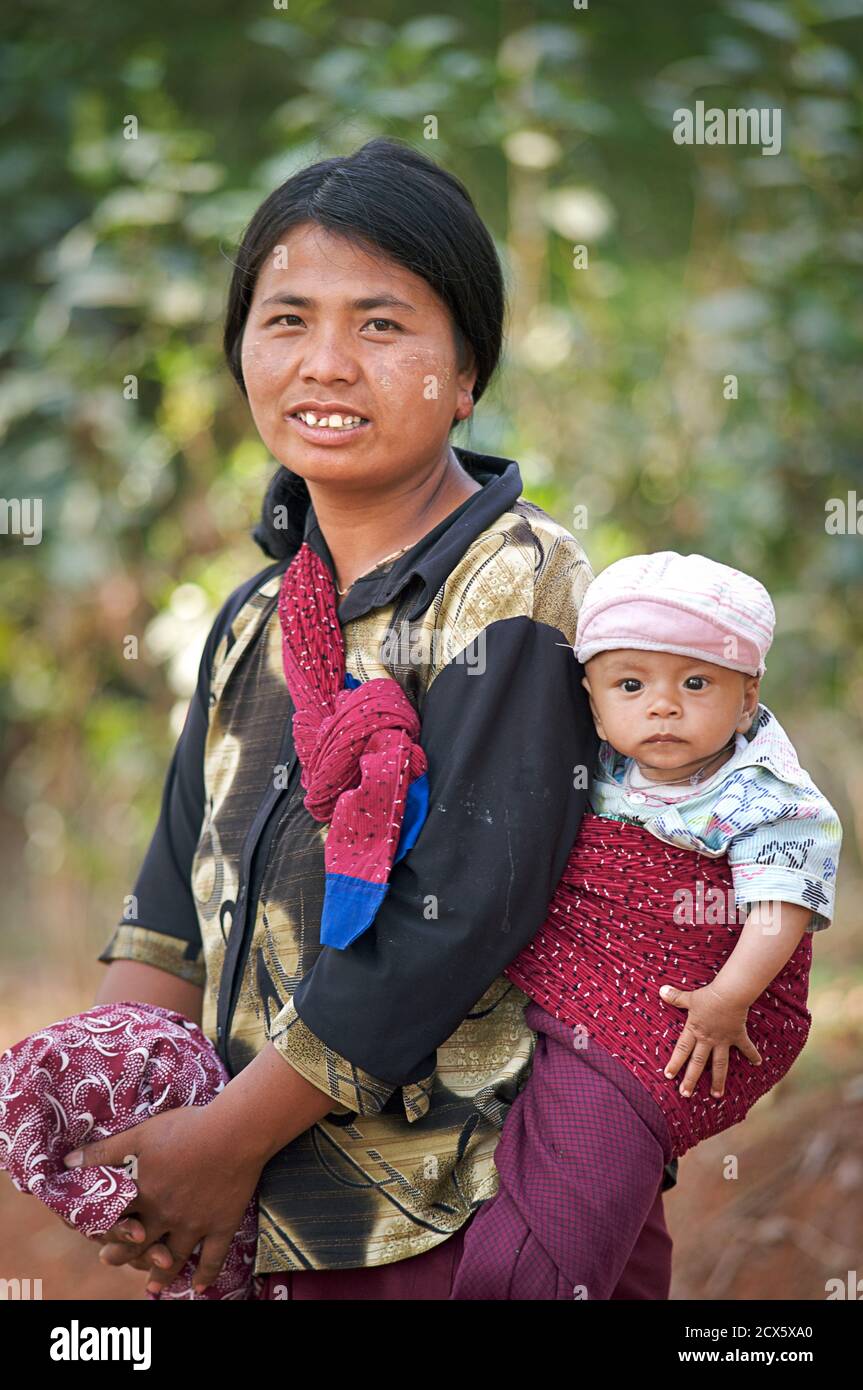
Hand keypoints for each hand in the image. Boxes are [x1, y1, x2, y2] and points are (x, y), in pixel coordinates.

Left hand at [63, 1105, 259, 1293]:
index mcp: (144, 1194)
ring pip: (174, 1257)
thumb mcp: (141, 1134)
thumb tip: (69, 1163)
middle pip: (139, 1243)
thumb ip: (105, 1151)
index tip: (92, 1234)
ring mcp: (195, 1224)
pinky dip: (205, 1274)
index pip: (115, 1219)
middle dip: (123, 1255)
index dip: (101, 1227)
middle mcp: (166, 1216)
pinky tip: (199, 1288)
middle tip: (110, 1260)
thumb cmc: (187, 1128)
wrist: (235, 1132)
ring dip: (161, 1275)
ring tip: (152, 1288)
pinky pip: (213, 1257)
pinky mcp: (221, 1224)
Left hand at [658, 979, 761, 1098]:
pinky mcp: (737, 1036)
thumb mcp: (690, 998)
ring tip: (717, 1095)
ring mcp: (723, 1040)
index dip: (675, 1063)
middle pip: (697, 1063)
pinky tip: (757, 1063)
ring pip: (719, 1064)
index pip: (682, 1050)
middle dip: (691, 1079)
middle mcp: (707, 1039)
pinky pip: (745, 1047)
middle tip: (685, 1094)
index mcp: (694, 1030)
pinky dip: (752, 1055)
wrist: (729, 994)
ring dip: (718, 1080)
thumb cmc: (708, 996)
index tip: (669, 1076)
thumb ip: (676, 997)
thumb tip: (661, 990)